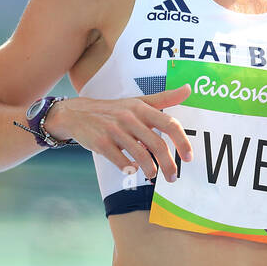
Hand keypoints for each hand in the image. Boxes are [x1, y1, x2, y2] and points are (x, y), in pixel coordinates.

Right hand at [50, 86, 193, 182]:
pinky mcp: (102, 143)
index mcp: (142, 108)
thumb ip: (164, 98)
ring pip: (141, 156)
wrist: (77, 113)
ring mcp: (115, 131)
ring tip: (154, 176)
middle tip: (173, 177)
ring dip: (151, 170)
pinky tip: (132, 170)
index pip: (170, 124)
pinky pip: (121, 161)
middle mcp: (130, 118)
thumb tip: (188, 88)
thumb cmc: (114, 110)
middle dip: (169, 165)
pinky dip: (130, 169)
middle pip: (158, 145)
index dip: (183, 142)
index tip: (189, 157)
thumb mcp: (138, 101)